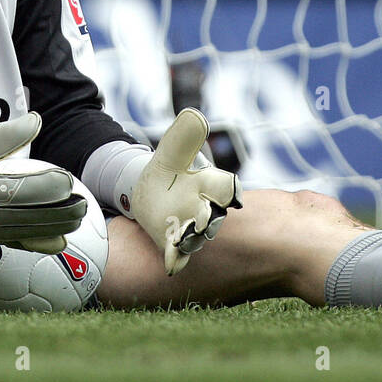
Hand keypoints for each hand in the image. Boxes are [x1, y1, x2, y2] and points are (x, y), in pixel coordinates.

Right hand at [0, 112, 86, 254]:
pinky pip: (21, 245)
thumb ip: (9, 134)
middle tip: (83, 202)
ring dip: (58, 227)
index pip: (24, 190)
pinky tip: (61, 240)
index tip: (69, 180)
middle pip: (32, 215)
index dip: (49, 187)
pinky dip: (42, 244)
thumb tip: (36, 120)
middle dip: (62, 210)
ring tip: (79, 217)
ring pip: (31, 233)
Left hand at [131, 108, 242, 274]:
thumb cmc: (168, 168)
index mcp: (209, 185)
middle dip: (211, 219)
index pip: (226, 189)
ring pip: (197, 238)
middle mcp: (205, 209)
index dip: (230, 192)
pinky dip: (175, 260)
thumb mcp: (173, 151)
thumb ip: (185, 138)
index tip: (233, 195)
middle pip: (215, 217)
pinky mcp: (173, 243)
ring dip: (193, 239)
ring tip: (185, 239)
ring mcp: (190, 228)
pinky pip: (178, 256)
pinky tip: (171, 265)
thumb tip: (195, 116)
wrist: (149, 189)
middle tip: (206, 220)